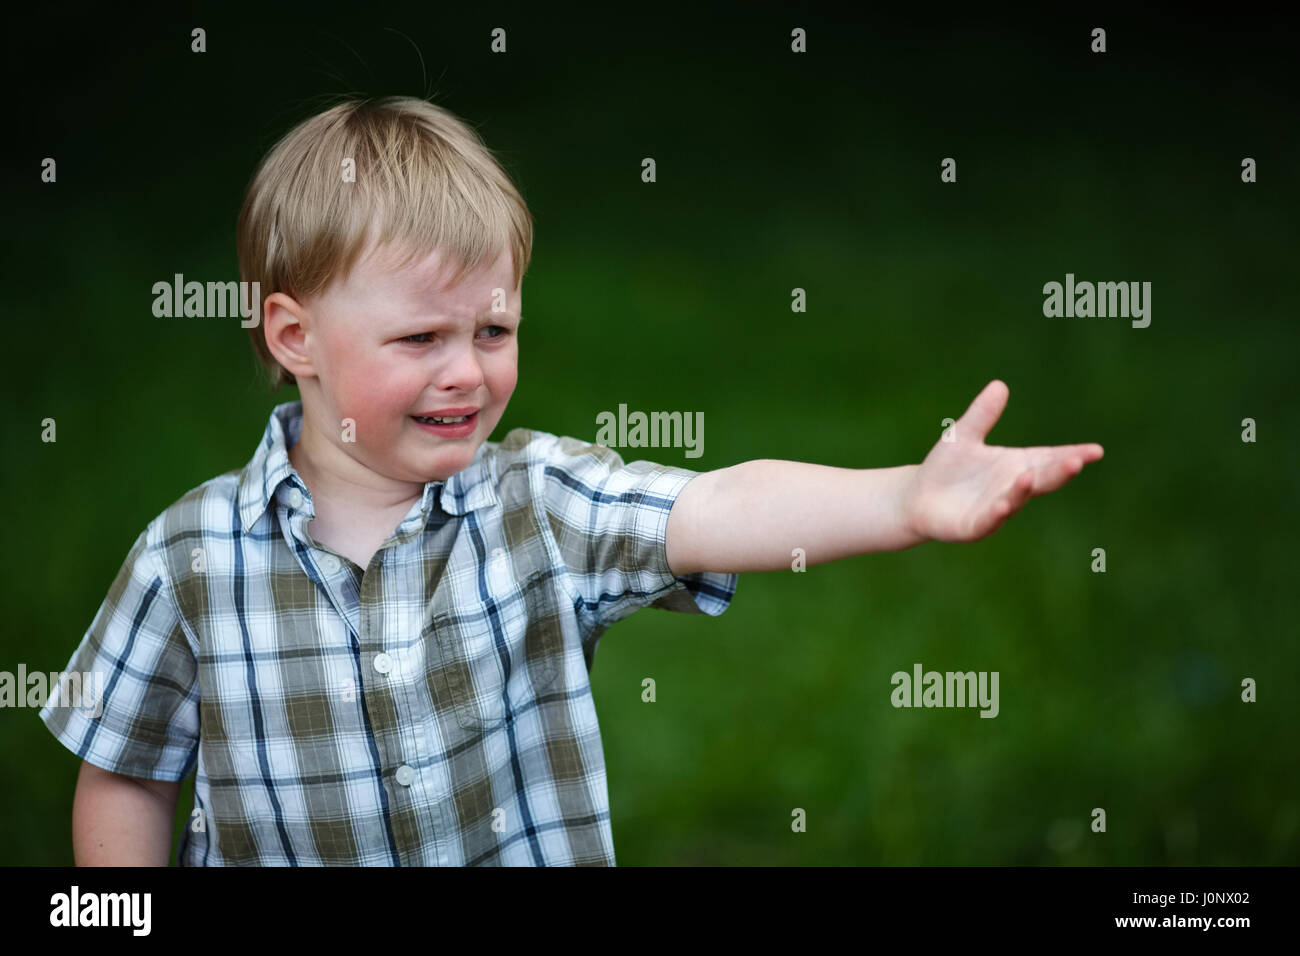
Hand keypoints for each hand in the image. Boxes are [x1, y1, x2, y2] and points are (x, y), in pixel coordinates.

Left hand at [899, 380, 1102, 542]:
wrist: (916, 497)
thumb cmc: (946, 467)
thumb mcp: (964, 435)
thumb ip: (982, 414)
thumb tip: (1000, 384)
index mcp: (1015, 465)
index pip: (1049, 459)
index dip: (1072, 455)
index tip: (1096, 450)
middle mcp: (1011, 488)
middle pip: (1041, 480)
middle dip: (1058, 472)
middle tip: (1078, 461)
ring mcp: (995, 509)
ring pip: (1015, 500)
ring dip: (1023, 490)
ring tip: (1029, 476)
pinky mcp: (974, 527)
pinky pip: (988, 520)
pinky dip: (997, 512)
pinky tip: (1003, 504)